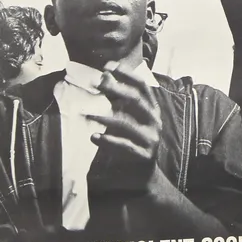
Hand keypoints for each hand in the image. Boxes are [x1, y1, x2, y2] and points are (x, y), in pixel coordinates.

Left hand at [86, 62, 164, 196]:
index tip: (110, 65)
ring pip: (127, 123)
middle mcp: (155, 121)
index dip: (128, 74)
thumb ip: (118, 100)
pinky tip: (93, 137)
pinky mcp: (144, 155)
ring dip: (104, 117)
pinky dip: (108, 140)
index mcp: (153, 110)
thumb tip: (104, 76)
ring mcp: (151, 138)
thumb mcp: (127, 118)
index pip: (143, 86)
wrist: (144, 176)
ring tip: (86, 115)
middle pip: (136, 100)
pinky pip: (124, 145)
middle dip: (117, 89)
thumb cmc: (132, 143)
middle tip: (98, 84)